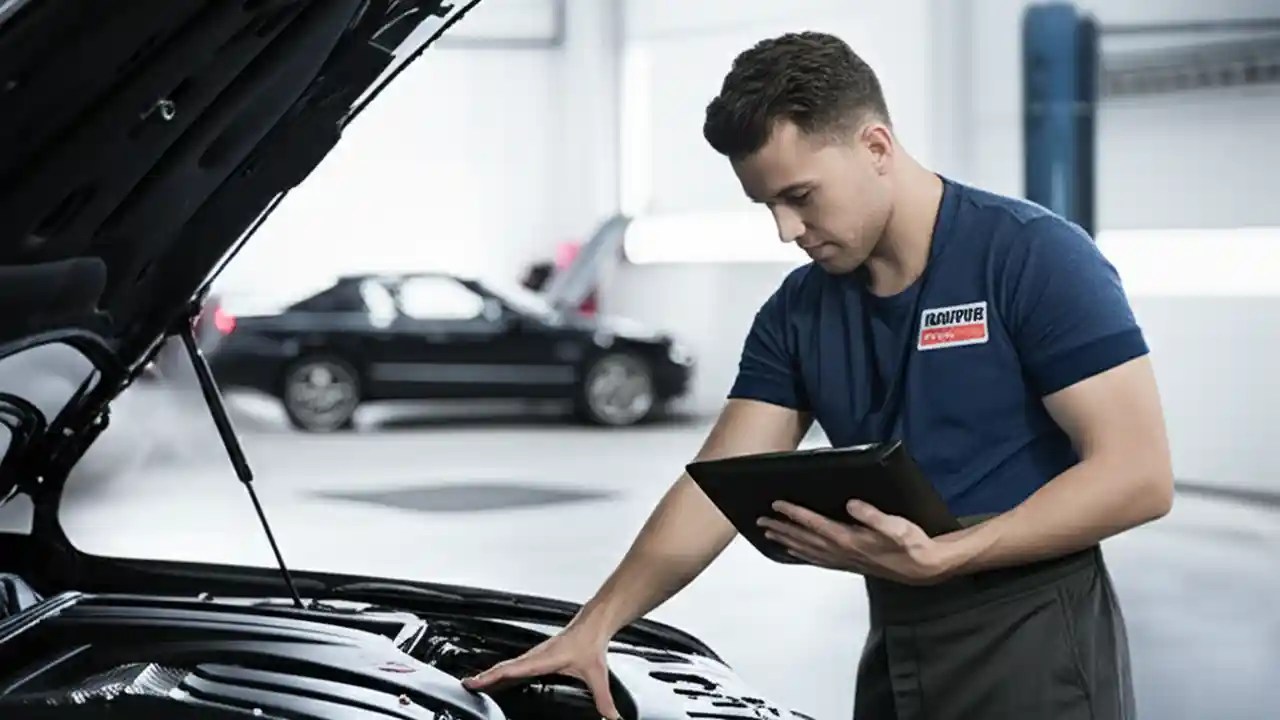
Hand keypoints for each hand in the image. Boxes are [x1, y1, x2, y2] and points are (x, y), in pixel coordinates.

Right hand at [461, 623, 620, 718]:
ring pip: (508, 664)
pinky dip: (503, 670)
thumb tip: (612, 717)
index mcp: (543, 659)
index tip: (474, 681)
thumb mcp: (597, 674)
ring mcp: (535, 654)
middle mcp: (535, 655)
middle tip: (466, 685)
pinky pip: (516, 663)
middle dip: (484, 677)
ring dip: (492, 673)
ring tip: (476, 683)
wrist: (594, 623)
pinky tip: (501, 678)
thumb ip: (603, 699)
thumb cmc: (591, 642)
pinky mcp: (539, 655)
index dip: (492, 676)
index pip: (512, 669)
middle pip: (504, 667)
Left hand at [758, 500, 966, 584]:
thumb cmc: (913, 545)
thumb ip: (873, 516)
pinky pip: (819, 560)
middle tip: (760, 521)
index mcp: (851, 540)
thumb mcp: (898, 526)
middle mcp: (842, 552)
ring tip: (769, 534)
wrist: (926, 568)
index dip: (795, 513)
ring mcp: (845, 560)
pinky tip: (795, 552)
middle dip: (782, 528)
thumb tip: (851, 503)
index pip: (816, 524)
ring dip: (787, 542)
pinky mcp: (850, 564)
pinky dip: (803, 555)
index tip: (776, 504)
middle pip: (805, 538)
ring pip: (808, 551)